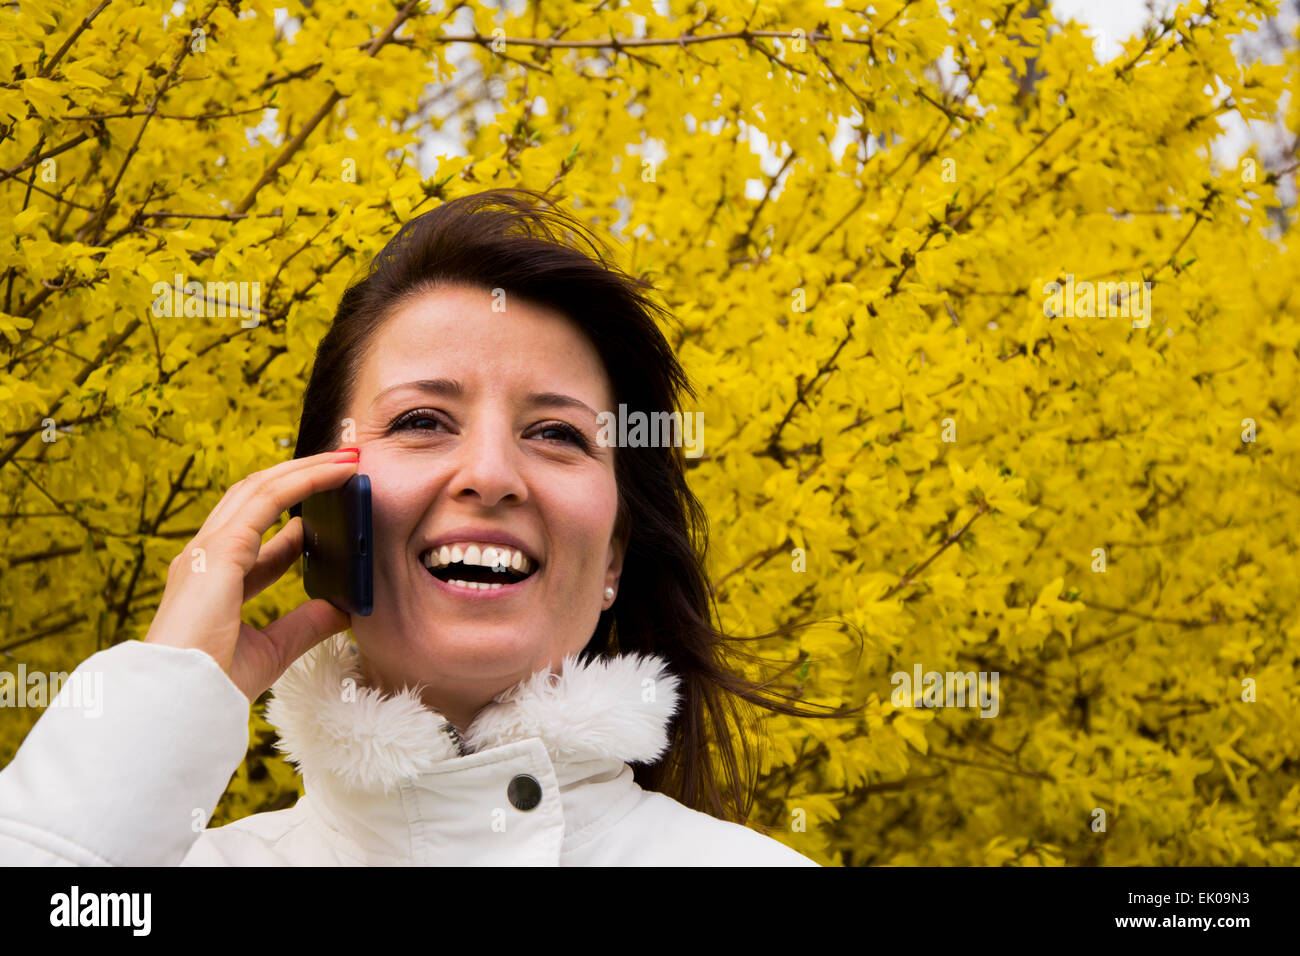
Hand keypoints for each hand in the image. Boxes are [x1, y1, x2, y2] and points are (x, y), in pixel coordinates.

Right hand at [143, 450, 360, 701]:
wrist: (182, 702)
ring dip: (306, 469)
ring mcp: (208, 550)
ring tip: (348, 459)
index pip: (257, 538)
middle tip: (345, 466)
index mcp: (213, 582)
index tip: (330, 514)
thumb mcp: (273, 649)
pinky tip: (336, 473)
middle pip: (256, 499)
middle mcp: (206, 558)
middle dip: (301, 479)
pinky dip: (305, 480)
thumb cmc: (214, 685)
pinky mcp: (219, 549)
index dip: (295, 524)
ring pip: (260, 488)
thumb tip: (343, 608)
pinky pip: (268, 500)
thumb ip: (305, 624)